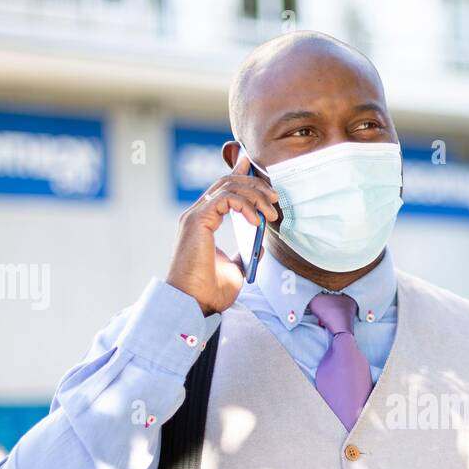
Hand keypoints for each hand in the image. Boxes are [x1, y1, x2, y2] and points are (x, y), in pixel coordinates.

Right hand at [165, 154, 280, 315]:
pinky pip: (225, 199)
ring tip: (270, 213)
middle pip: (227, 182)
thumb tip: (260, 245)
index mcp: (203, 222)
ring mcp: (195, 216)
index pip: (222, 188)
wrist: (194, 304)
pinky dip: (245, 206)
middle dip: (254, 184)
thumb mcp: (235, 269)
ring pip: (228, 186)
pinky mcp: (197, 221)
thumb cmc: (210, 291)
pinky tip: (256, 221)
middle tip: (274, 198)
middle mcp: (197, 215)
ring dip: (254, 196)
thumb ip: (244, 253)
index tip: (253, 165)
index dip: (238, 173)